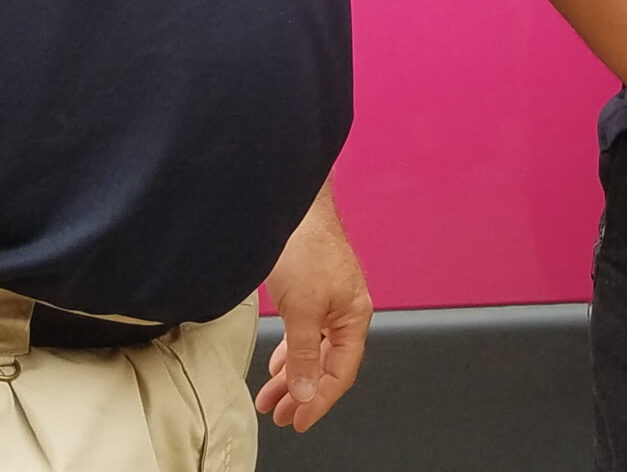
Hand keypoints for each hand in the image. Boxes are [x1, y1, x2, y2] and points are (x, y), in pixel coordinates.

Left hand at [257, 190, 370, 431]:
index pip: (340, 373)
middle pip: (327, 364)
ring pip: (314, 350)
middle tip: (281, 415)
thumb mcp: (301, 310)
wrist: (295, 207)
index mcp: (354, 317)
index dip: (319, 400)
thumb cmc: (306, 246)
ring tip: (272, 397)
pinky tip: (279, 363)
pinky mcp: (314, 293)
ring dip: (293, 375)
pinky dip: (292, 352)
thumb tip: (306, 391)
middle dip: (302, 392)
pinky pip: (306, 334)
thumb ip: (304, 354)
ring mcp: (331, 302)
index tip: (298, 419)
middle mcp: (346, 312)